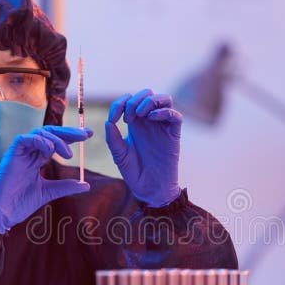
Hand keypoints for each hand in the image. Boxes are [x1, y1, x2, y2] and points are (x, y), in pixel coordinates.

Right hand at [0, 126, 91, 233]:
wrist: (2, 214)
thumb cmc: (20, 204)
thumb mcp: (49, 193)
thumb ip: (66, 187)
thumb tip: (86, 185)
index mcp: (37, 160)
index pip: (56, 142)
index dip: (71, 136)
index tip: (89, 135)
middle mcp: (29, 153)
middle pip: (49, 133)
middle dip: (68, 132)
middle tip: (85, 135)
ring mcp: (20, 153)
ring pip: (39, 133)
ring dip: (56, 139)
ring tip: (68, 154)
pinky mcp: (11, 155)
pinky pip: (24, 139)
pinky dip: (39, 141)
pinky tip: (50, 150)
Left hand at [105, 89, 181, 206]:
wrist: (150, 189)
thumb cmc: (134, 173)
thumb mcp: (119, 155)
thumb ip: (113, 139)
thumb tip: (108, 121)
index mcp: (135, 124)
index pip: (129, 101)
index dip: (119, 103)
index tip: (113, 118)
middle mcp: (150, 122)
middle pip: (147, 94)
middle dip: (135, 100)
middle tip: (128, 118)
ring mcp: (163, 126)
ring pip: (164, 99)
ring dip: (150, 101)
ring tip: (140, 115)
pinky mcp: (174, 134)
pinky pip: (175, 115)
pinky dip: (164, 111)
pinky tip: (152, 119)